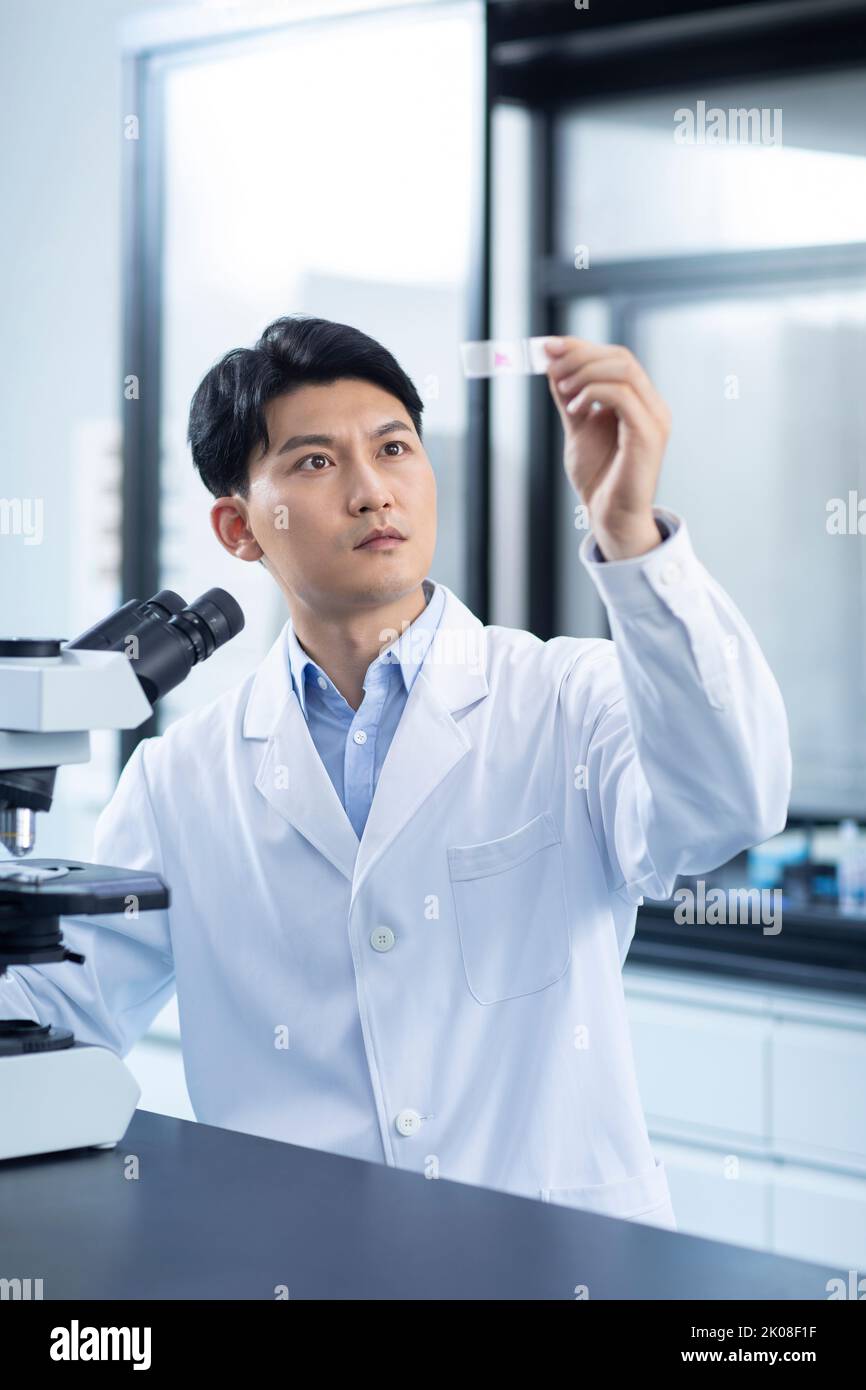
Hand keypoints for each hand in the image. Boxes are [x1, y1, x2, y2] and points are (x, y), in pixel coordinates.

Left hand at [544, 336, 671, 559]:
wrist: (609, 517)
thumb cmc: (598, 478)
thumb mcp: (578, 428)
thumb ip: (569, 397)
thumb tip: (553, 364)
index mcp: (639, 401)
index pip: (615, 357)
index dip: (581, 347)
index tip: (547, 346)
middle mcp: (652, 404)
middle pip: (621, 356)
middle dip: (580, 355)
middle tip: (550, 366)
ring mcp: (654, 418)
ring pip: (624, 370)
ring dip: (585, 373)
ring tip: (562, 391)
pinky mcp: (648, 434)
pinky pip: (623, 395)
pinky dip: (593, 394)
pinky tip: (574, 410)